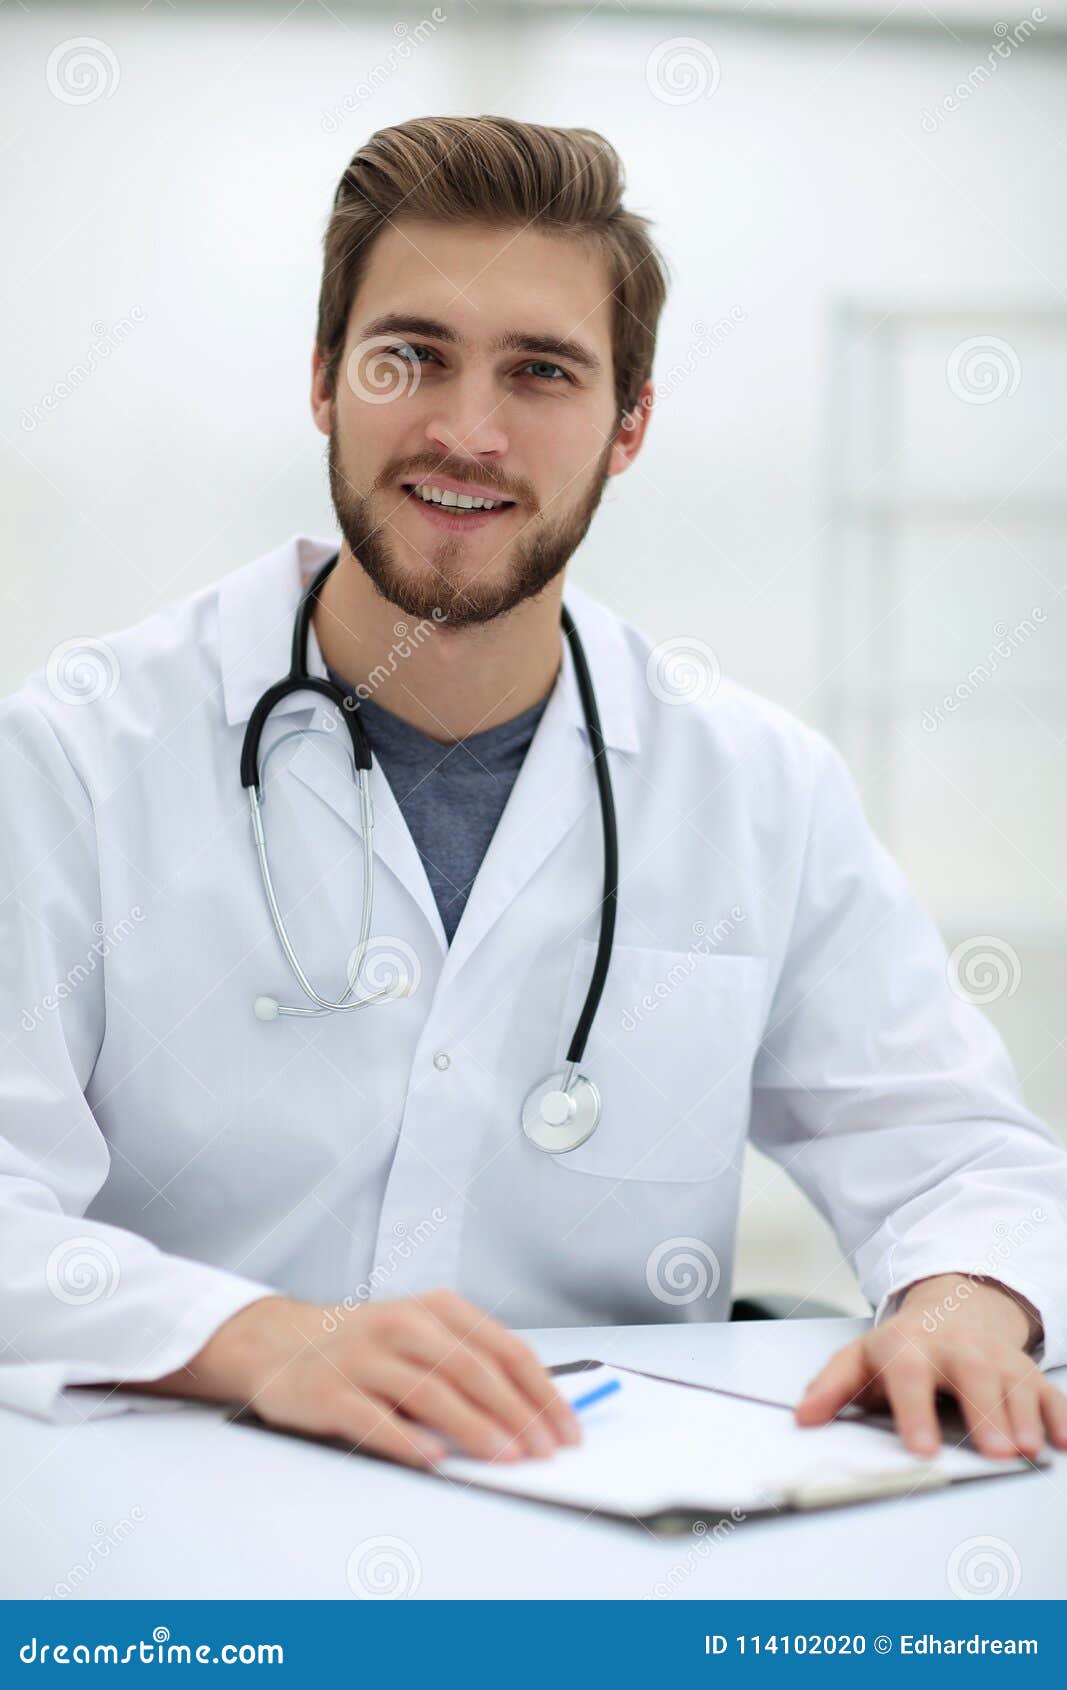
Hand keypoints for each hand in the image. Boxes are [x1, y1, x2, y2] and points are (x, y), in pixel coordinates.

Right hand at [134, 1288, 581, 1468]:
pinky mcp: (329, 1391)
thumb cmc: (365, 1345)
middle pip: (473, 1368)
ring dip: (474, 1427)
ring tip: (506, 1456)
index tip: (566, 1428)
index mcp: (436, 1309)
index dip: (542, 1391)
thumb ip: (469, 1364)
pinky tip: (434, 1459)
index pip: (504, 1349)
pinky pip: (374, 1418)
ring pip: (430, 1391)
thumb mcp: (421, 1336)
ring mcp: (363, 1356)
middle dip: (517, 1412)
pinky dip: (407, 1440)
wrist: (279, 1341)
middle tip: (544, 1450)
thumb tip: (534, 1414)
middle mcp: (402, 1324)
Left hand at [795, 1274, 1066, 1459]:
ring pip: (1013, 1382)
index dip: (914, 1411)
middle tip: (994, 1453)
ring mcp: (994, 1357)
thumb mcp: (860, 1358)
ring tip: (1026, 1451)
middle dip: (984, 1412)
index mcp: (908, 1346)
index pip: (908, 1375)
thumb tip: (803, 1417)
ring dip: (1022, 1416)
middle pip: (971, 1375)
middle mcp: (955, 1348)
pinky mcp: (1025, 1369)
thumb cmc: (903, 1346)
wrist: (952, 1306)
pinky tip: (1062, 1441)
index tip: (921, 1448)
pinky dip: (1058, 1414)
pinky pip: (1046, 1390)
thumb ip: (831, 1387)